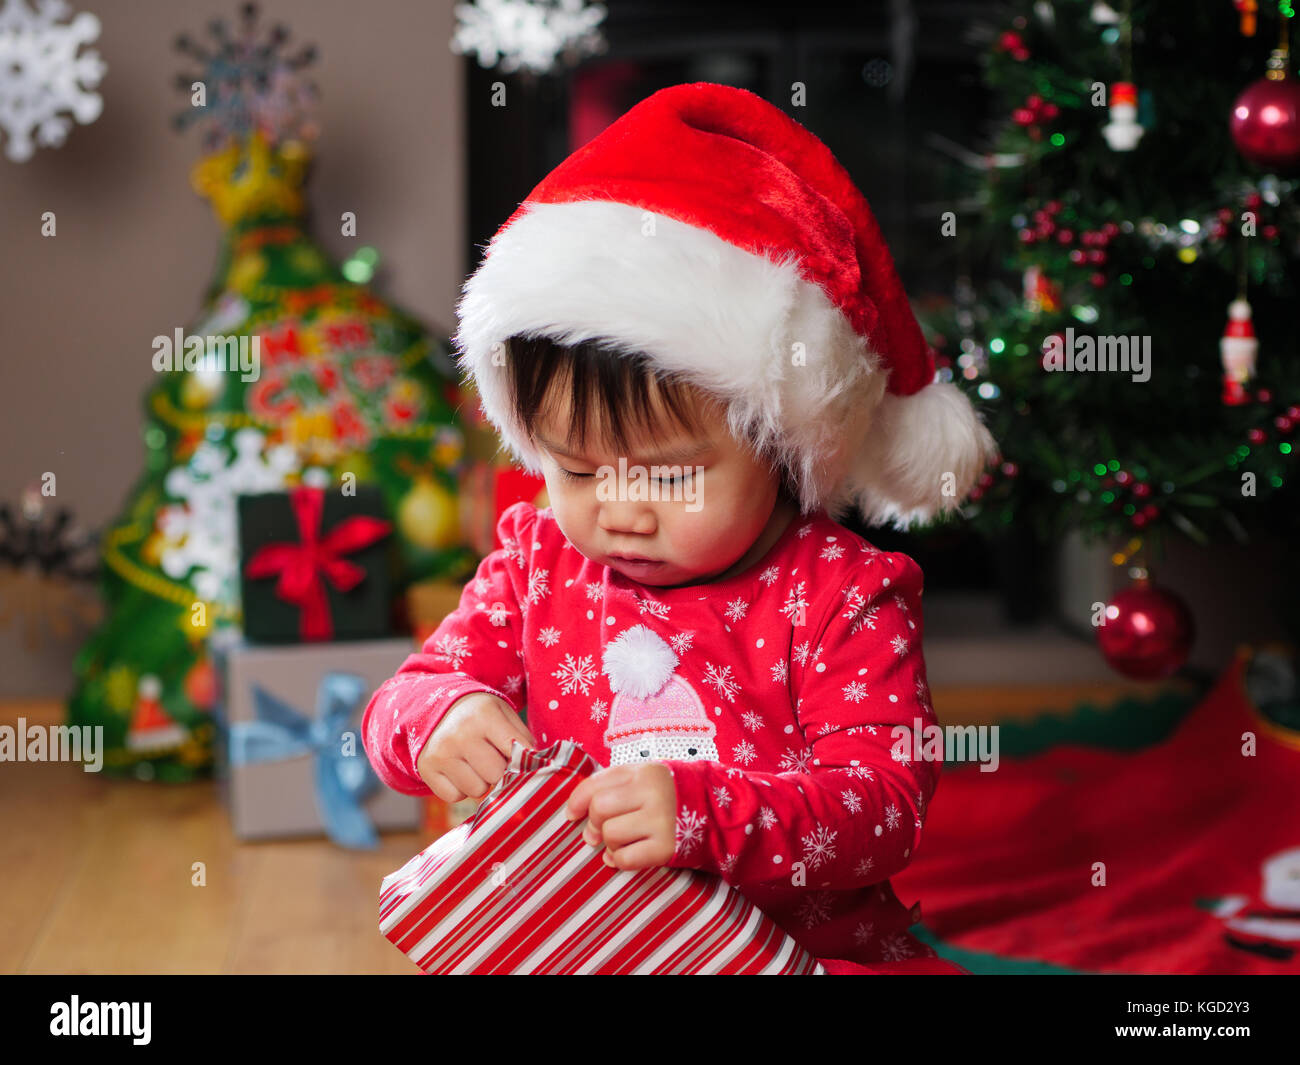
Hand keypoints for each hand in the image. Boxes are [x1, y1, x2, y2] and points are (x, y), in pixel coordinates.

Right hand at [416, 692, 534, 801]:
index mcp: (484, 714)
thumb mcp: (503, 713)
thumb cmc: (479, 715)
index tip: (521, 759)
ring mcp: (440, 753)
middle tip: (493, 759)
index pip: (516, 751)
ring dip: (481, 782)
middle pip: (496, 775)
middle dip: (500, 772)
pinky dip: (460, 789)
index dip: (522, 759)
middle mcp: (460, 734)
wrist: (438, 710)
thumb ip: (522, 739)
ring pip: (477, 790)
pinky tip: (459, 771)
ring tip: (474, 764)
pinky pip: (455, 797)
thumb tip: (536, 768)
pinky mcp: (426, 769)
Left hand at [564, 762, 676, 870]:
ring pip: (610, 834)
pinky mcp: (666, 848)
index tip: (571, 814)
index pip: (596, 784)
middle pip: (600, 809)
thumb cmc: (673, 794)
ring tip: (620, 842)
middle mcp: (653, 793)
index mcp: (644, 772)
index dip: (576, 801)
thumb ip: (614, 784)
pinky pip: (625, 859)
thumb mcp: (647, 777)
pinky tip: (622, 856)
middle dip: (594, 824)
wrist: (719, 813)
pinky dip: (618, 860)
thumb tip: (576, 812)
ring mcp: (661, 821)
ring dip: (609, 843)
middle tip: (597, 833)